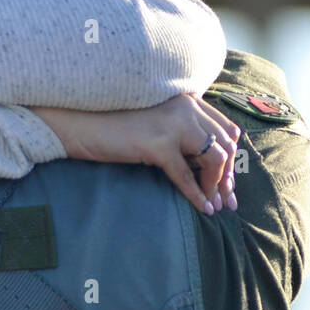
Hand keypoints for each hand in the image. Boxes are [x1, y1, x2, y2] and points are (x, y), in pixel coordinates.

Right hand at [31, 94, 239, 215]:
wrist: (79, 123)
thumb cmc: (111, 126)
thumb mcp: (153, 123)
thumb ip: (177, 131)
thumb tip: (199, 162)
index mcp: (187, 99)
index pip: (225, 129)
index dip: (231, 157)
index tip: (228, 181)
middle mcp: (185, 107)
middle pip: (225, 144)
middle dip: (229, 175)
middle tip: (228, 201)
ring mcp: (173, 124)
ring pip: (214, 158)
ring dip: (217, 186)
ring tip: (214, 206)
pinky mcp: (157, 144)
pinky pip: (186, 175)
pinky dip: (197, 195)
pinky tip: (202, 209)